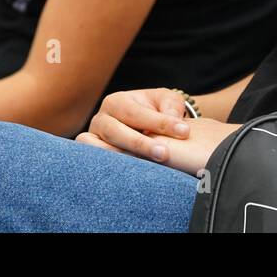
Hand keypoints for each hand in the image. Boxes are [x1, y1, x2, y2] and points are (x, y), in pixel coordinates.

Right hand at [78, 112, 238, 176]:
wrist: (143, 126)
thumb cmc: (155, 111)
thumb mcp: (166, 101)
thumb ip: (171, 107)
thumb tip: (174, 120)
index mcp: (117, 102)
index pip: (136, 112)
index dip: (159, 123)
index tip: (184, 132)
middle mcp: (101, 120)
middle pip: (115, 132)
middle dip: (140, 144)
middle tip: (164, 154)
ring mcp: (94, 140)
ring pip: (102, 149)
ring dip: (124, 158)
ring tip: (147, 168)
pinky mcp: (92, 158)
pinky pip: (95, 164)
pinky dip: (108, 168)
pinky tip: (130, 175)